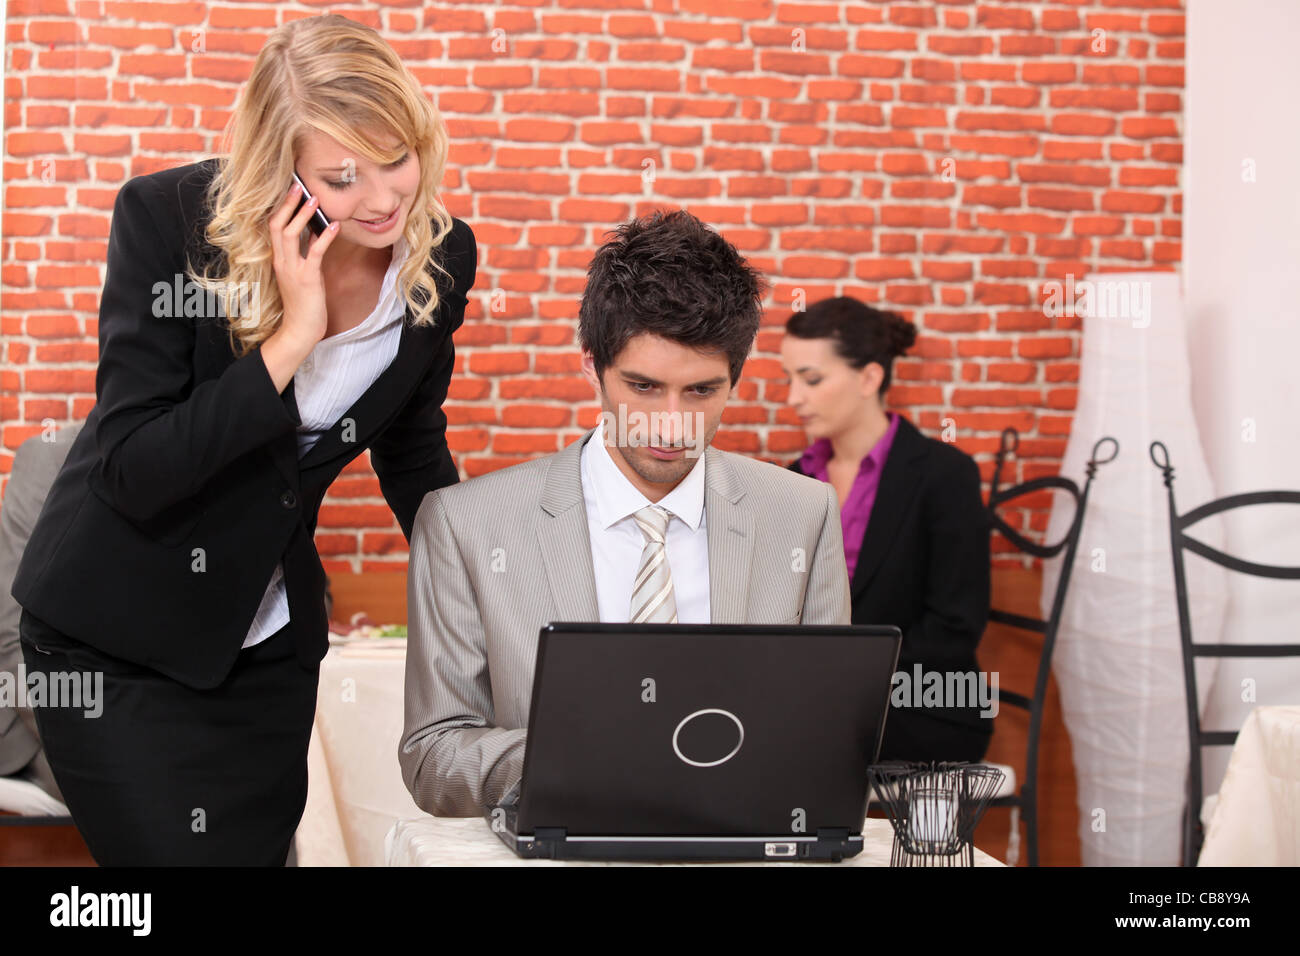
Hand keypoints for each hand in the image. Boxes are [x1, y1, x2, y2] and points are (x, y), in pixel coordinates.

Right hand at [267, 180, 339, 351]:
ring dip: (303, 215)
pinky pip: (314, 252)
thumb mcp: (303, 274)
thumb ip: (305, 254)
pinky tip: (334, 226)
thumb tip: (315, 232)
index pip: (273, 227)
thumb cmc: (304, 304)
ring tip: (315, 199)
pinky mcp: (307, 278)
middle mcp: (281, 262)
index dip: (281, 208)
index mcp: (278, 260)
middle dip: (288, 204)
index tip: (291, 191)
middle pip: (277, 225)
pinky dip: (324, 237)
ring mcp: (292, 270)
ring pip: (290, 234)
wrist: (300, 330)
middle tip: (298, 186)